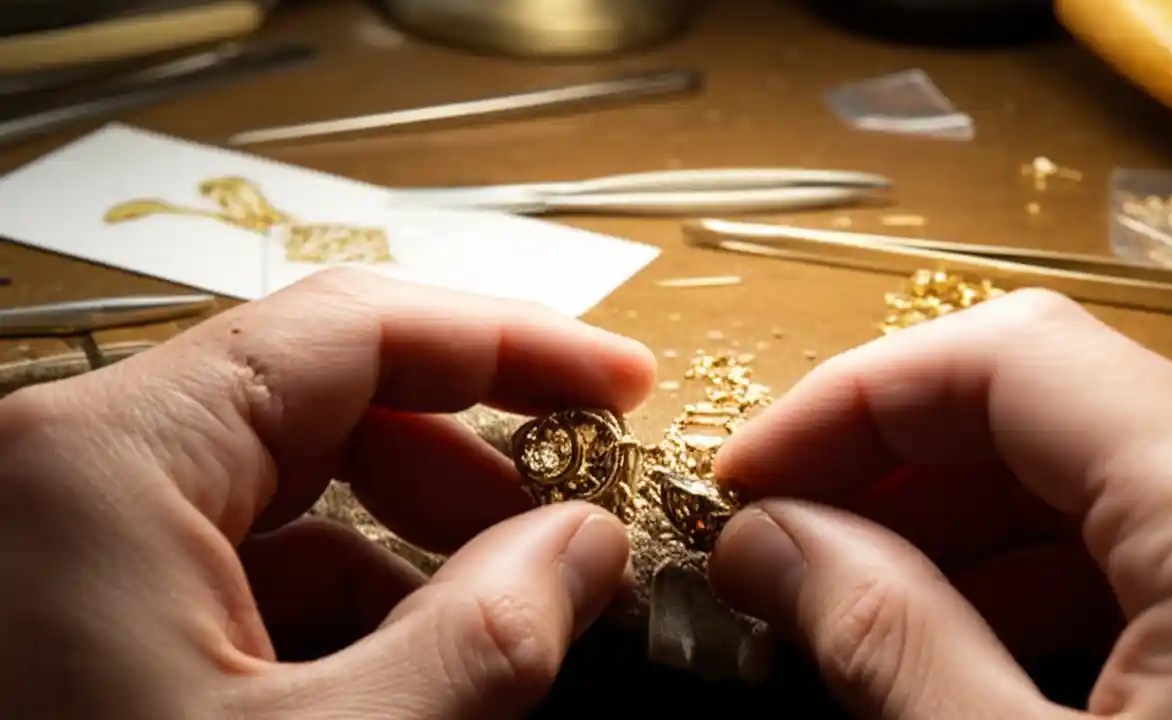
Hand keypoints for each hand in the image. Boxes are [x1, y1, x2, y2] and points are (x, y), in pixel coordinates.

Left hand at [0, 268, 655, 718]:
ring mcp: (64, 544)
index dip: (511, 344)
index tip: (618, 383)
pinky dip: (340, 607)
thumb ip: (485, 642)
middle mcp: (67, 476)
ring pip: (285, 492)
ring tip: (501, 621)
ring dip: (410, 546)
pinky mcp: (75, 612)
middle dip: (465, 464)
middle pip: (322, 402)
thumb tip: (586, 543)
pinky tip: (403, 674)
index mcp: (105, 462)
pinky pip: (239, 569)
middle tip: (572, 528)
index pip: (353, 330)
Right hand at [709, 289, 1171, 718]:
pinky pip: (1133, 539)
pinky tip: (942, 636)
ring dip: (939, 524)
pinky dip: (1018, 574)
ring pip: (1081, 471)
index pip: (1008, 357)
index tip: (750, 472)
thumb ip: (893, 649)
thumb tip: (763, 547)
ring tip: (833, 595)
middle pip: (1040, 401)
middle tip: (772, 539)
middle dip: (882, 466)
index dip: (849, 400)